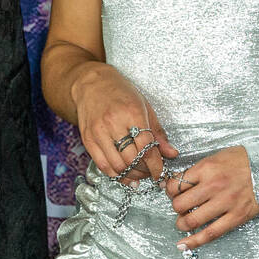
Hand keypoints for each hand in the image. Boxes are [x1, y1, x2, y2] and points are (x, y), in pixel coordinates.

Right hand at [70, 62, 178, 184]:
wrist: (92, 83)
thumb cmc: (120, 92)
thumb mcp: (144, 106)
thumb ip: (157, 132)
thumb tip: (171, 153)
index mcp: (132, 112)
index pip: (146, 147)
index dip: (156, 165)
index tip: (159, 171)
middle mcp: (113, 123)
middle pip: (131, 159)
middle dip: (144, 171)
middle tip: (149, 171)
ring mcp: (98, 132)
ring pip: (116, 166)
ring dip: (130, 175)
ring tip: (138, 174)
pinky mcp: (88, 139)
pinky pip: (102, 165)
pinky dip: (115, 174)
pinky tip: (123, 174)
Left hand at [164, 145, 258, 250]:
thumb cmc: (240, 161)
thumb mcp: (215, 157)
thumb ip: (195, 170)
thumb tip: (173, 182)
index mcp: (206, 169)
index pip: (176, 184)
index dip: (169, 191)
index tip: (171, 193)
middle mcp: (213, 186)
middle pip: (180, 204)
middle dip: (176, 208)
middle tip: (180, 207)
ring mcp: (225, 203)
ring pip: (192, 220)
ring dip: (182, 224)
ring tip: (183, 223)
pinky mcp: (235, 217)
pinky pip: (211, 233)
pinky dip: (195, 241)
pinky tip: (183, 245)